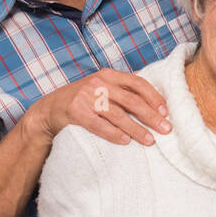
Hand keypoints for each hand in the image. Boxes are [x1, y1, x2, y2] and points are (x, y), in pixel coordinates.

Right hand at [26, 68, 170, 147]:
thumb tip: (155, 106)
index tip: (166, 112)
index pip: (138, 83)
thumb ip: (122, 92)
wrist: (49, 109)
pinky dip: (114, 134)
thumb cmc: (83, 100)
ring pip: (118, 115)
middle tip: (166, 129)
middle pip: (132, 101)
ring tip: (150, 140)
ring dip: (137, 129)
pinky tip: (126, 141)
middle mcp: (98, 83)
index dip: (154, 97)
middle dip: (151, 116)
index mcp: (108, 75)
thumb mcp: (102, 88)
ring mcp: (86, 97)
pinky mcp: (76, 112)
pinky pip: (99, 125)